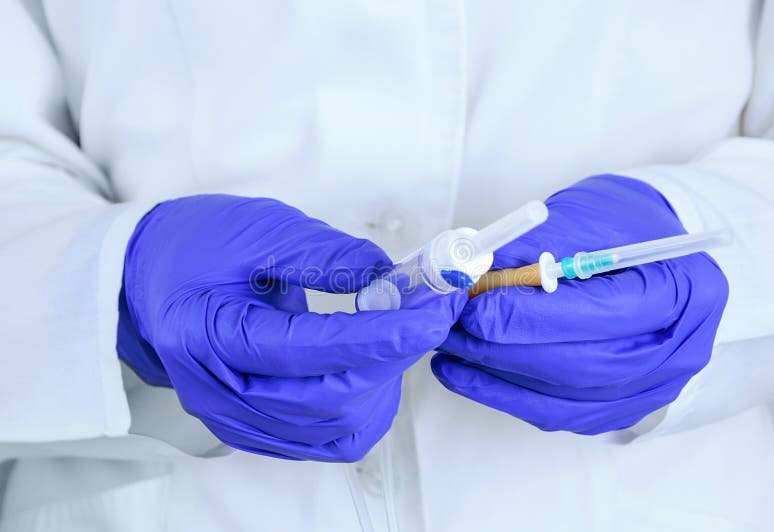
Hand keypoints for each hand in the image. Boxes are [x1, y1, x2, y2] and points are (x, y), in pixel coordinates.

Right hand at [118, 194, 462, 460]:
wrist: (150, 278)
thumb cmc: (197, 245)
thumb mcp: (259, 228)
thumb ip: (325, 254)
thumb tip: (391, 280)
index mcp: (206, 333)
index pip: (309, 350)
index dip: (379, 336)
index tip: (430, 313)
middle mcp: (215, 391)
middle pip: (326, 399)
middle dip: (391, 359)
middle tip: (428, 317)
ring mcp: (232, 420)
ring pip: (331, 429)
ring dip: (381, 386)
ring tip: (396, 339)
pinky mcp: (251, 430)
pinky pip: (321, 442)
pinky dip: (360, 412)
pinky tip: (371, 374)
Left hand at [433, 175, 727, 433]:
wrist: (650, 257)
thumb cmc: (622, 227)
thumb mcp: (586, 216)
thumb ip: (536, 246)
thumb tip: (471, 275)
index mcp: (684, 293)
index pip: (604, 316)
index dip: (532, 317)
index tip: (476, 306)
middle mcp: (677, 353)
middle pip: (581, 367)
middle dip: (504, 349)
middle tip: (451, 326)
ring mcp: (650, 391)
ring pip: (561, 397)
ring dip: (494, 372)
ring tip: (447, 344)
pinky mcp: (616, 409)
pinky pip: (552, 412)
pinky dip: (501, 392)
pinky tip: (461, 370)